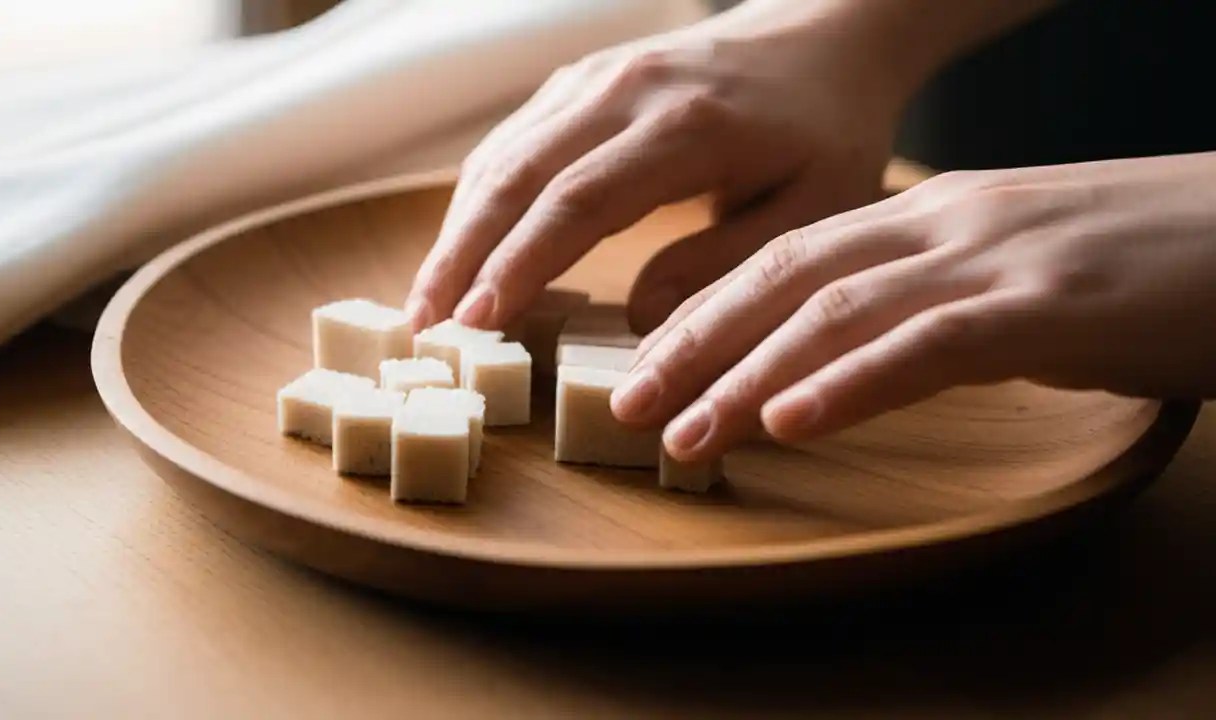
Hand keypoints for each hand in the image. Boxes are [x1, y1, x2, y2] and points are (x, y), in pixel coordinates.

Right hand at [404, 2, 920, 331]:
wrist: (826, 36)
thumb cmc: (827, 132)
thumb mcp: (812, 209)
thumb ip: (725, 264)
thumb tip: (639, 319)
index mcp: (686, 126)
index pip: (580, 200)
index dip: (521, 263)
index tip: (478, 322)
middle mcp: (625, 90)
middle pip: (519, 175)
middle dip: (462, 254)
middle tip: (425, 327)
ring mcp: (595, 78)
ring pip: (503, 156)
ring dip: (458, 229)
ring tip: (426, 302)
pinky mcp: (581, 81)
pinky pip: (513, 140)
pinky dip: (478, 198)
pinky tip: (462, 247)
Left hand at [613, 153, 1215, 461]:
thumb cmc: (1142, 263)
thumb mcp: (1015, 276)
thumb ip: (933, 303)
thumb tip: (861, 352)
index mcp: (931, 216)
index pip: (791, 258)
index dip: (707, 310)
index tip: (647, 364)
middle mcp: (945, 226)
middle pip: (787, 278)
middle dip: (697, 342)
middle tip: (627, 403)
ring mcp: (994, 260)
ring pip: (838, 311)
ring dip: (748, 375)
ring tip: (684, 431)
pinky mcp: (1050, 307)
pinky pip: (929, 346)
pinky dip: (851, 385)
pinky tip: (792, 422)